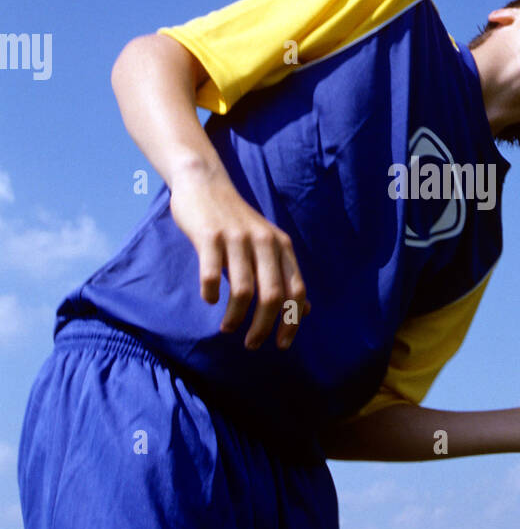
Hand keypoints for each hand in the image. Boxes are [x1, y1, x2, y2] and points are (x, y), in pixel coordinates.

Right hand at [169, 162, 309, 349]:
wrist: (205, 183)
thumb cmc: (236, 221)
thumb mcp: (268, 245)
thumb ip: (285, 275)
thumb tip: (304, 311)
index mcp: (281, 246)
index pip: (296, 291)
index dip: (291, 321)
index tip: (281, 345)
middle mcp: (264, 242)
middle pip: (272, 296)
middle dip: (263, 327)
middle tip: (251, 344)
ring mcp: (237, 238)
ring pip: (243, 290)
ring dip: (235, 317)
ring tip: (228, 328)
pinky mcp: (209, 236)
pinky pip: (211, 274)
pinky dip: (210, 292)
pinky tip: (209, 298)